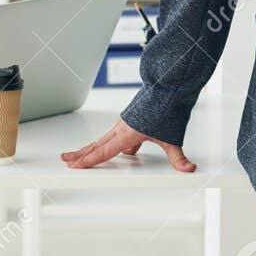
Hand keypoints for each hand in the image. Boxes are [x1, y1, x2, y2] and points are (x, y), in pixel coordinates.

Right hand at [61, 118, 196, 172]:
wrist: (169, 86)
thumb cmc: (167, 107)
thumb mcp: (173, 138)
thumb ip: (179, 158)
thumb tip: (188, 169)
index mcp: (128, 134)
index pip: (104, 152)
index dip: (88, 160)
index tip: (75, 166)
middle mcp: (122, 129)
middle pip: (97, 145)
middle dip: (81, 154)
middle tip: (67, 160)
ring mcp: (124, 124)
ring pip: (104, 140)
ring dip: (91, 149)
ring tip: (80, 156)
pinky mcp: (130, 121)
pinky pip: (116, 136)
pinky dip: (109, 144)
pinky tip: (122, 153)